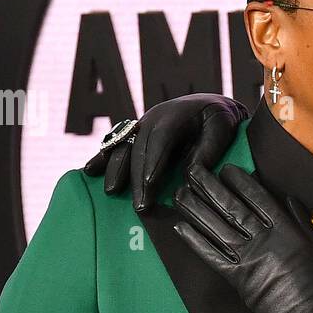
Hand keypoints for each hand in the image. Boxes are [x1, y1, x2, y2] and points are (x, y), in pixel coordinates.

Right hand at [83, 94, 247, 211]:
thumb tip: (189, 173)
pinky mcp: (135, 134)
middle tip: (140, 207)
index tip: (150, 185)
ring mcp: (141, 125)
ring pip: (123, 146)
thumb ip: (208, 150)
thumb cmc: (220, 120)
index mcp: (175, 114)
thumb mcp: (222, 129)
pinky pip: (116, 144)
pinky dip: (103, 158)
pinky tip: (89, 172)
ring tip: (111, 193)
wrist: (210, 106)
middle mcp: (153, 118)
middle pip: (139, 148)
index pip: (161, 138)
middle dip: (136, 178)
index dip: (153, 161)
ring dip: (116, 170)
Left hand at [172, 163, 312, 312]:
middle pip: (233, 208)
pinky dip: (195, 242)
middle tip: (193, 171)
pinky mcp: (239, 281)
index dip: (241, 182)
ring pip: (218, 228)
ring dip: (196, 209)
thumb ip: (303, 223)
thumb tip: (288, 200)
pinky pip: (213, 257)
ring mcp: (250, 260)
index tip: (226, 169)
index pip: (260, 199)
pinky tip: (181, 228)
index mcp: (288, 231)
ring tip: (180, 194)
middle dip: (210, 188)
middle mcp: (266, 241)